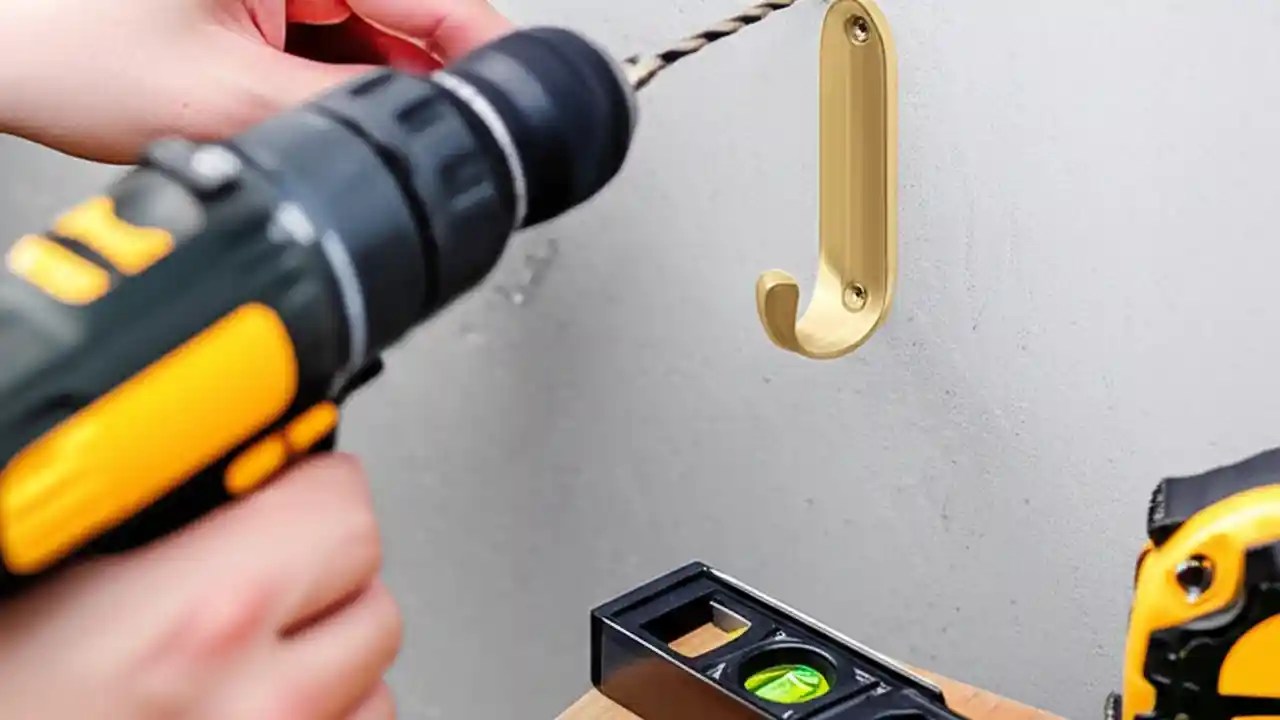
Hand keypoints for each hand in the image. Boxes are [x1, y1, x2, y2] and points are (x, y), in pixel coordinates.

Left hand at [0, 0, 510, 161]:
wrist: (1, 50)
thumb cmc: (63, 44)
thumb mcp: (232, 100)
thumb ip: (349, 114)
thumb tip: (430, 131)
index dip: (488, 55)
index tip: (514, 106)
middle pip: (412, 13)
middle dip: (420, 81)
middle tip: (408, 142)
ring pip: (375, 26)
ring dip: (369, 82)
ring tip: (307, 115)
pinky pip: (333, 30)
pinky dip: (335, 75)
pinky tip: (298, 102)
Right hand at [0, 454, 401, 718]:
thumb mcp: (30, 594)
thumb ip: (129, 524)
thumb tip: (188, 472)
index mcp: (195, 622)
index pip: (342, 506)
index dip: (303, 490)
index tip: (280, 493)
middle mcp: (261, 710)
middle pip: (373, 595)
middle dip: (319, 582)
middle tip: (243, 589)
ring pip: (374, 683)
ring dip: (326, 669)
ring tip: (228, 677)